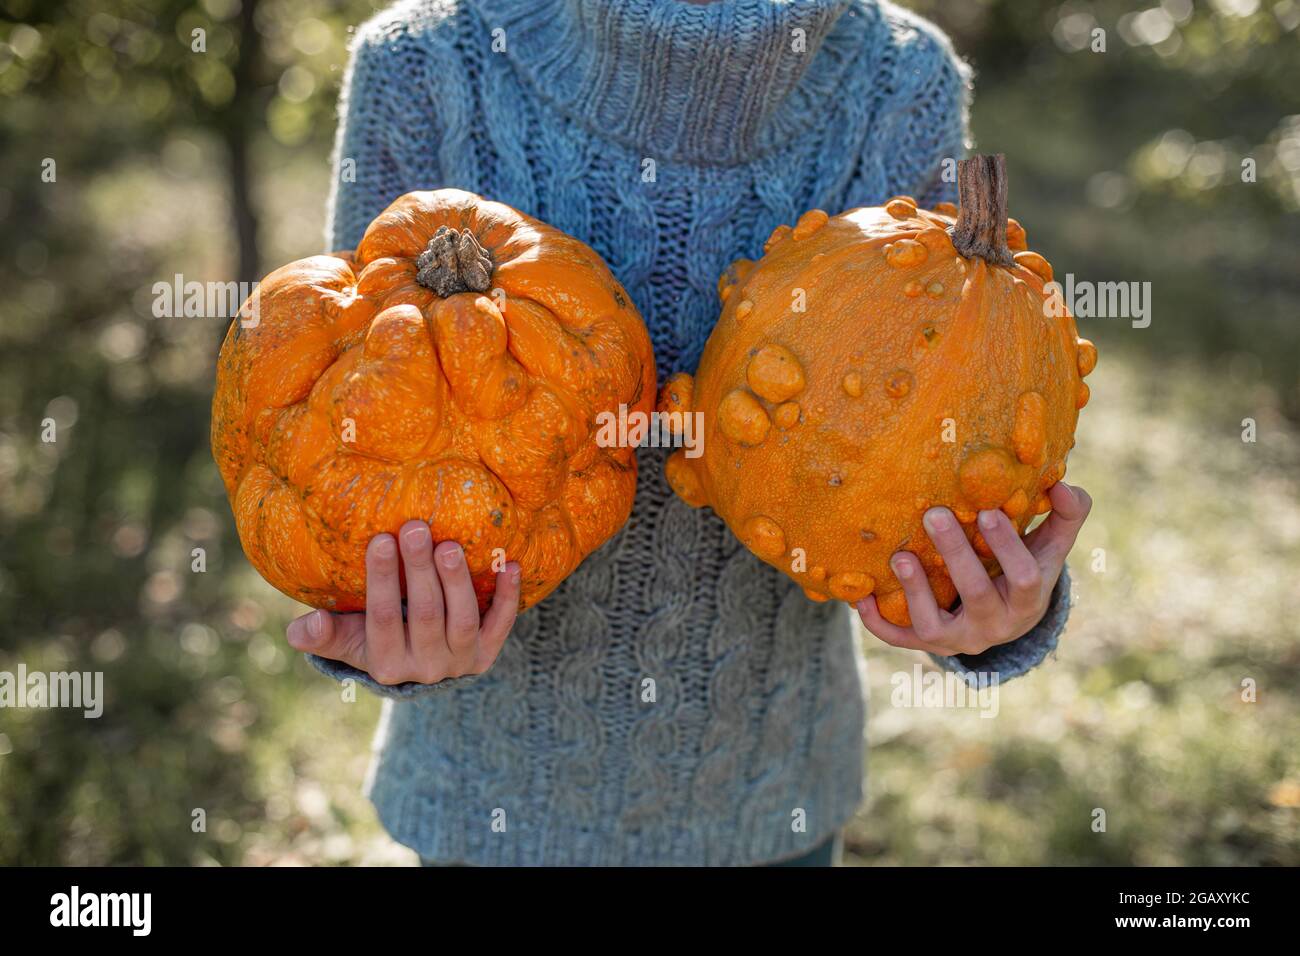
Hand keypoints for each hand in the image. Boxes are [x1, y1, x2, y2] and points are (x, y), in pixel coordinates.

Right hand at [286, 520, 520, 684]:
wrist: (419, 669)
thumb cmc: (373, 640)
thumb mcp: (345, 641)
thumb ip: (322, 634)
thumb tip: (302, 626)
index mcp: (385, 664)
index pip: (382, 618)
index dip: (382, 580)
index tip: (379, 539)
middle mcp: (426, 667)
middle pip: (425, 614)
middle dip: (420, 570)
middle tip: (416, 527)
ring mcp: (460, 661)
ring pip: (463, 620)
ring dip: (458, 581)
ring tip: (450, 545)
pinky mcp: (488, 653)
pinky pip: (501, 625)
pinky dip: (508, 597)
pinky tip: (511, 565)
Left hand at [856, 481, 1091, 657]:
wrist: (1002, 620)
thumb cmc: (1024, 568)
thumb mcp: (1049, 546)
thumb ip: (1066, 514)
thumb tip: (1064, 484)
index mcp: (1028, 600)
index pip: (1026, 578)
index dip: (1008, 548)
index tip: (989, 512)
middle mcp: (993, 626)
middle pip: (976, 595)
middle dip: (956, 555)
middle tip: (934, 514)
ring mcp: (957, 638)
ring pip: (933, 625)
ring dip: (914, 591)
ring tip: (899, 556)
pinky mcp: (925, 644)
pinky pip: (898, 638)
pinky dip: (876, 621)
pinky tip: (860, 596)